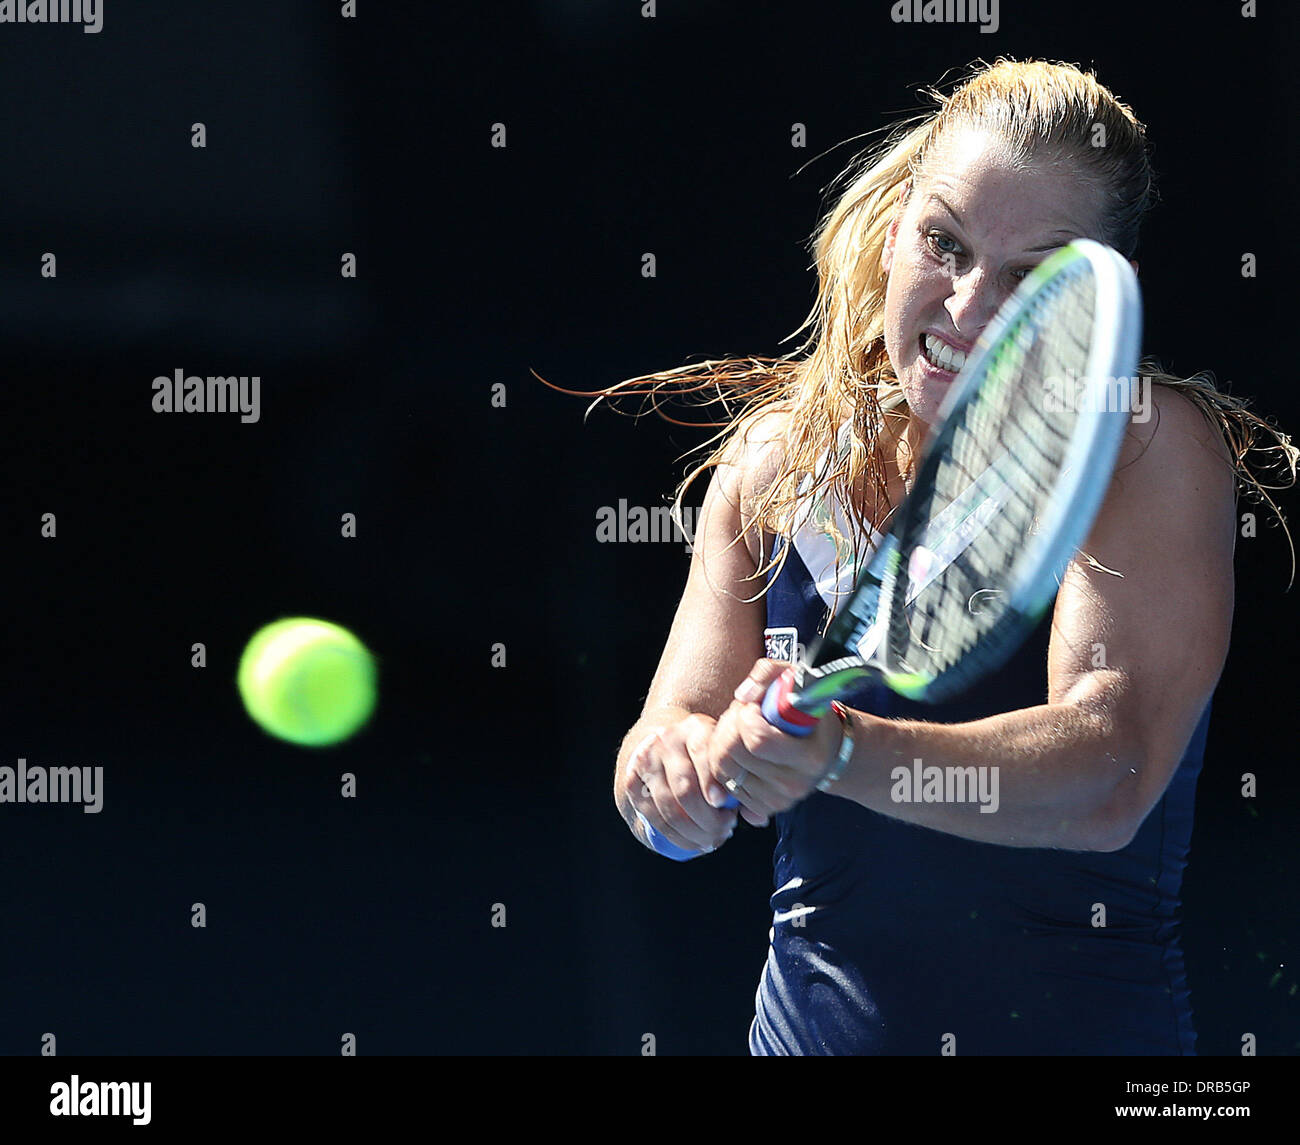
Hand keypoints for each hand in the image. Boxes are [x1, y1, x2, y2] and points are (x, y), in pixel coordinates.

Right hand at [623, 714, 738, 854]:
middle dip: (708, 818)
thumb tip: (759, 817)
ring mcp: (646, 761)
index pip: (704, 756)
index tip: (723, 804)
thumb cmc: (703, 754)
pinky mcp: (632, 781)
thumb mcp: (720, 752)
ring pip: (669, 806)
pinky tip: (693, 842)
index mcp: (695, 728)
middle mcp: (666, 741)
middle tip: (724, 830)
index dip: (713, 784)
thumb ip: (740, 779)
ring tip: (711, 839)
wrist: (660, 740)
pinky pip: (653, 815)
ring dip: (693, 831)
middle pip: (685, 789)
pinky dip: (675, 836)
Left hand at [706, 660, 843, 821]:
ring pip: (724, 772)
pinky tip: (740, 752)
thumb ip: (768, 673)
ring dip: (721, 745)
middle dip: (726, 729)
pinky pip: (726, 787)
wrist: (827, 749)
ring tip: (738, 731)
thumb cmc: (808, 710)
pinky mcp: (764, 807)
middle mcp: (794, 783)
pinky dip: (724, 766)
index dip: (744, 717)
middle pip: (733, 757)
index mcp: (809, 756)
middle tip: (738, 716)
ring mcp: (779, 799)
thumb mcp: (796, 679)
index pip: (757, 740)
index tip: (753, 706)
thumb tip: (742, 696)